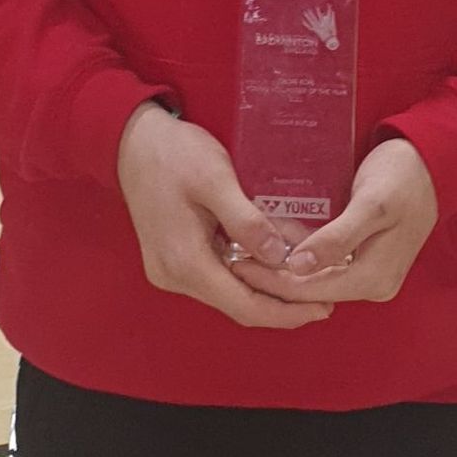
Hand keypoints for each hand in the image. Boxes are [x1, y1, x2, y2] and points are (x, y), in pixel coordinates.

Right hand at [116, 103, 334, 330]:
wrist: (133, 142)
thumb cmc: (174, 154)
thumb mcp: (216, 179)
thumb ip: (247, 221)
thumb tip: (280, 257)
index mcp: (185, 262)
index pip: (244, 306)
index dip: (286, 313)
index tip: (322, 309)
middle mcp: (175, 276)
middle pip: (238, 305)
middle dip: (281, 304)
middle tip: (323, 296)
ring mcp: (171, 271)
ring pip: (229, 293)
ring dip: (266, 288)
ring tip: (304, 277)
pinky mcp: (173, 261)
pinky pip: (218, 277)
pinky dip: (248, 274)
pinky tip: (272, 261)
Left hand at [236, 138, 438, 307]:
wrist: (432, 162)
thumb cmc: (403, 177)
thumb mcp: (371, 204)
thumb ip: (338, 237)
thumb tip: (301, 267)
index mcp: (374, 278)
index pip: (309, 290)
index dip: (270, 280)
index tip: (236, 264)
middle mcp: (373, 285)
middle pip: (310, 290)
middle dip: (271, 278)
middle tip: (231, 258)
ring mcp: (370, 275)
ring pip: (314, 281)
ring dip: (281, 270)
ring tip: (245, 252)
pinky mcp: (365, 261)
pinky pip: (324, 268)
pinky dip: (298, 260)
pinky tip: (275, 244)